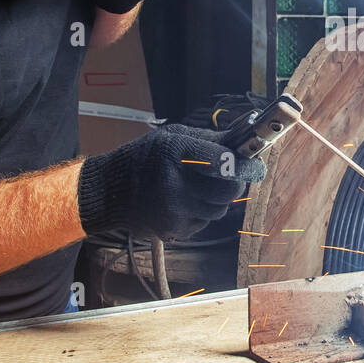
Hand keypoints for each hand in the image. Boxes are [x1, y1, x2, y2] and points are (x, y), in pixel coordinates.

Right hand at [77, 124, 265, 239]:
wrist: (108, 192)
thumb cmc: (144, 159)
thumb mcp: (172, 138)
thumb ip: (210, 139)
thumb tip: (247, 132)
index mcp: (174, 152)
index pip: (223, 161)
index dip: (245, 164)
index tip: (255, 163)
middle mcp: (174, 183)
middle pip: (229, 190)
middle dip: (235, 182)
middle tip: (230, 175)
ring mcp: (173, 211)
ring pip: (219, 209)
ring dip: (216, 198)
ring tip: (195, 187)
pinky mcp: (173, 231)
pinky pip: (204, 222)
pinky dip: (201, 212)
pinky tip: (182, 202)